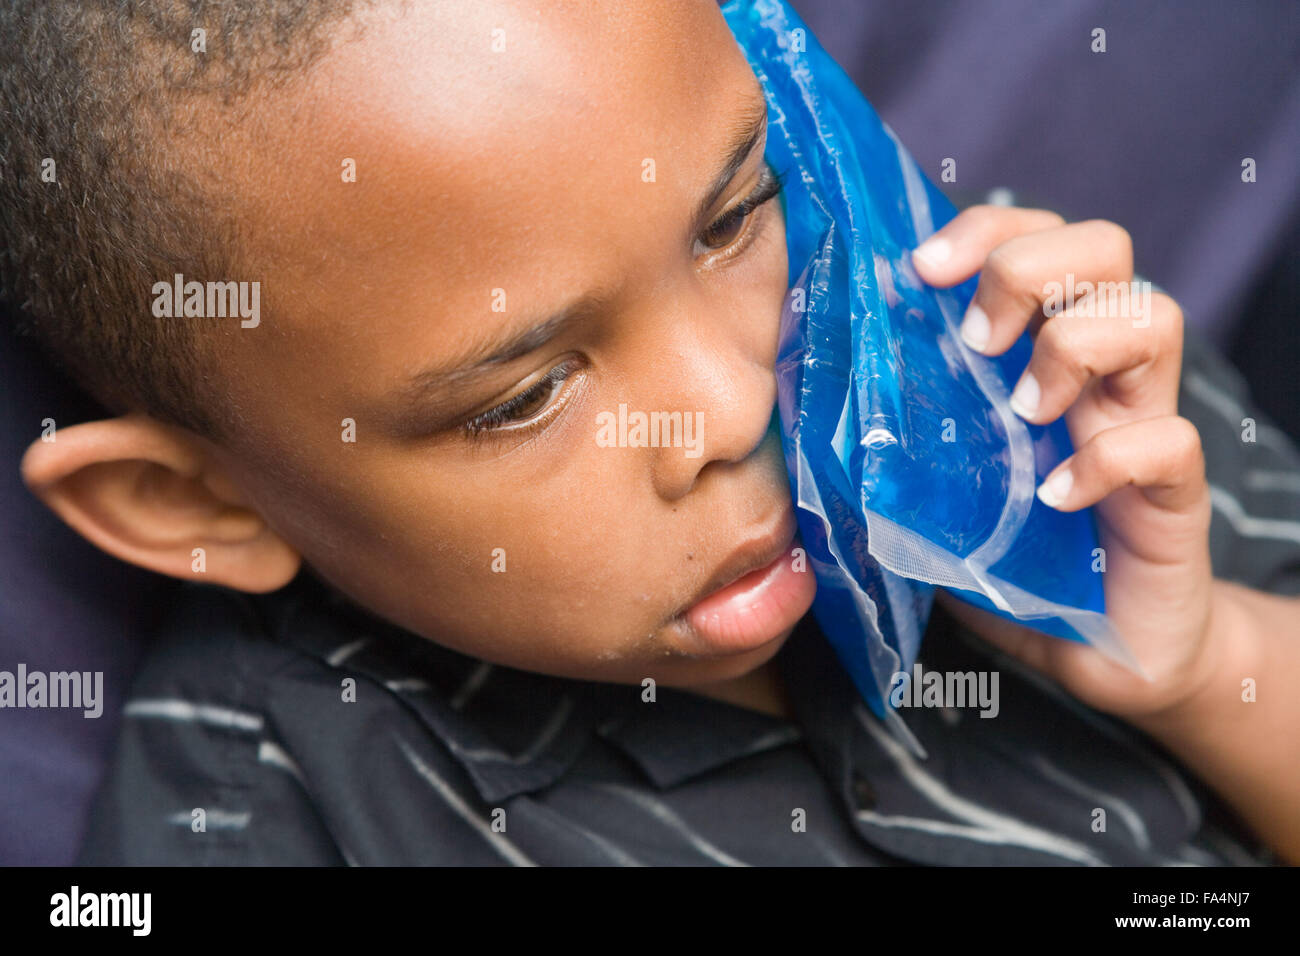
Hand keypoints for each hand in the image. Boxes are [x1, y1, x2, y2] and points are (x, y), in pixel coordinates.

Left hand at [911, 205, 1230, 721]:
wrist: (1102, 647)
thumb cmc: (1014, 557)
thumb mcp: (938, 489)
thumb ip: (896, 443)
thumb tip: (802, 409)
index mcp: (1040, 351)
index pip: (1036, 238)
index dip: (986, 231)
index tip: (923, 268)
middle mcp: (1099, 371)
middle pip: (1106, 248)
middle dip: (1031, 268)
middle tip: (977, 339)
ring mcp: (1142, 424)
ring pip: (1153, 318)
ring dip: (1075, 348)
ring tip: (1024, 412)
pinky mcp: (1174, 495)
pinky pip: (1168, 442)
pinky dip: (1108, 459)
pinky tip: (1057, 496)